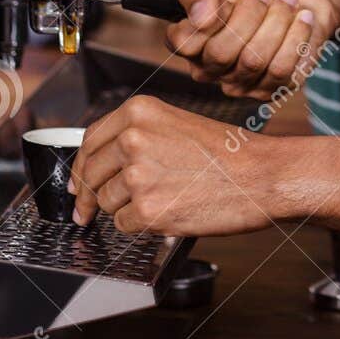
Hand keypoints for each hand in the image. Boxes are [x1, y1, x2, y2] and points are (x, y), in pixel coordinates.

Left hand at [68, 95, 268, 235]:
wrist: (260, 175)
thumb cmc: (228, 152)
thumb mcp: (176, 124)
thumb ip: (137, 136)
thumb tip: (100, 164)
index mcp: (138, 112)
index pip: (89, 141)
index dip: (80, 166)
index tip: (79, 182)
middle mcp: (132, 139)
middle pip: (88, 174)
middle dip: (89, 196)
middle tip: (90, 211)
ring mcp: (137, 176)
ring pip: (105, 202)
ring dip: (123, 209)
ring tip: (159, 200)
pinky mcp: (147, 210)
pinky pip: (124, 225)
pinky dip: (139, 226)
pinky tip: (166, 212)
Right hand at [165, 0, 339, 98]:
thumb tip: (198, 18)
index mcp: (190, 39)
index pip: (185, 43)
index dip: (213, 14)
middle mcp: (211, 67)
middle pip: (221, 54)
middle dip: (250, 14)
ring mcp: (242, 81)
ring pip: (254, 61)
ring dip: (276, 21)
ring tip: (286, 0)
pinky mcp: (274, 87)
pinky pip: (281, 70)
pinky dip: (296, 35)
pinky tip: (301, 18)